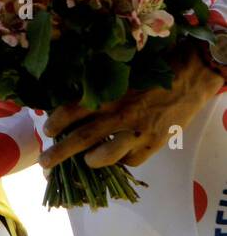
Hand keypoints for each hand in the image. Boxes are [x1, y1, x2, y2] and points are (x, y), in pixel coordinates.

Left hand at [41, 47, 223, 168]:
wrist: (190, 77)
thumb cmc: (151, 72)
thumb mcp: (121, 76)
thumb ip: (100, 90)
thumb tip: (75, 102)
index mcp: (108, 96)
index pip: (72, 111)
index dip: (56, 123)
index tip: (47, 131)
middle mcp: (120, 116)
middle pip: (82, 139)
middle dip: (59, 153)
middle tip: (45, 163)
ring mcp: (138, 133)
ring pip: (106, 156)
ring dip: (91, 161)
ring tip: (85, 161)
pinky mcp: (155, 145)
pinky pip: (131, 161)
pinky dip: (121, 161)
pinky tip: (118, 156)